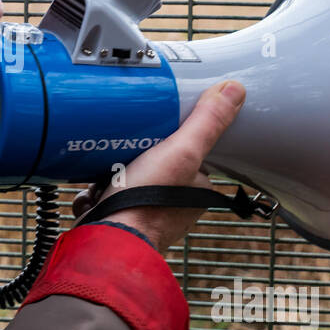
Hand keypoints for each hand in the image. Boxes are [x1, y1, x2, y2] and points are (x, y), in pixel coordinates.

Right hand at [72, 80, 246, 253]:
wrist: (106, 239)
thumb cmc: (146, 202)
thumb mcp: (181, 151)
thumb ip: (206, 122)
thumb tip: (235, 90)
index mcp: (195, 192)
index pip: (188, 154)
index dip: (171, 140)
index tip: (156, 132)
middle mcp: (172, 206)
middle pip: (152, 165)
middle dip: (133, 157)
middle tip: (124, 151)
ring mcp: (143, 214)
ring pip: (126, 180)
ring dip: (111, 173)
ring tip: (106, 171)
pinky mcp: (116, 220)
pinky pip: (104, 197)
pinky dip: (96, 192)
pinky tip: (95, 190)